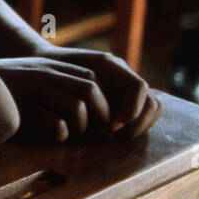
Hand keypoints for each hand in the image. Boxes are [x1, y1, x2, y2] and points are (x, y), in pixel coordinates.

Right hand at [0, 57, 108, 141]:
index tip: (103, 119)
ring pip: (77, 108)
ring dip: (80, 126)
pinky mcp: (24, 111)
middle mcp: (45, 75)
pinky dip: (59, 135)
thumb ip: (57, 84)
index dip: (104, 100)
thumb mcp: (30, 76)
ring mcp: (34, 91)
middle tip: (100, 133)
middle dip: (102, 115)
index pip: (92, 78)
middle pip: (90, 91)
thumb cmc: (1, 88)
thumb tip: (88, 108)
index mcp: (50, 66)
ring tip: (70, 132)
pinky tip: (49, 135)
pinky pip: (57, 126)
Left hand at [37, 46, 162, 139]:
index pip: (137, 87)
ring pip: (152, 108)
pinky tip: (115, 132)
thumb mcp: (63, 78)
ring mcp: (126, 86)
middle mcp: (124, 75)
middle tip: (116, 135)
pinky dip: (136, 124)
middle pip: (151, 101)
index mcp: (111, 65)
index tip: (113, 126)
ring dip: (139, 125)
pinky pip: (142, 112)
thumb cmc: (52, 71)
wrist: (46, 63)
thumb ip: (84, 93)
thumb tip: (107, 123)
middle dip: (138, 122)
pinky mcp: (124, 97)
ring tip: (117, 135)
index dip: (131, 109)